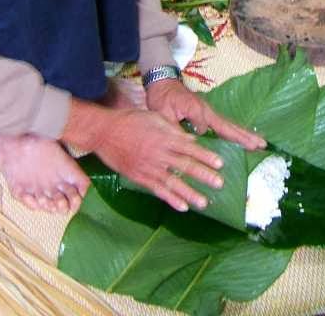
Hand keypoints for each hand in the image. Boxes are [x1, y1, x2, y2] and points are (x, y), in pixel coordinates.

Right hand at [87, 106, 227, 211]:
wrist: (103, 132)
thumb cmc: (130, 121)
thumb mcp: (154, 118)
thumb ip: (173, 129)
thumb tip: (191, 139)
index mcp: (164, 137)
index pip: (190, 148)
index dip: (206, 156)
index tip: (220, 163)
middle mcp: (158, 154)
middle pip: (185, 166)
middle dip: (204, 175)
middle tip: (219, 184)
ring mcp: (148, 168)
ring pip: (173, 182)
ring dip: (189, 193)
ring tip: (204, 202)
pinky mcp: (139, 177)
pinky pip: (157, 190)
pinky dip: (170, 199)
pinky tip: (182, 207)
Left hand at [146, 78, 266, 150]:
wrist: (164, 83)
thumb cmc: (162, 98)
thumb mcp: (162, 111)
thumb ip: (175, 125)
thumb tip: (193, 136)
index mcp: (196, 109)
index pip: (204, 127)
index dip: (201, 136)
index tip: (194, 143)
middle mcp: (207, 110)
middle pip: (228, 125)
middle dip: (244, 136)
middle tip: (261, 145)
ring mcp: (210, 112)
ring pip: (230, 125)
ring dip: (245, 135)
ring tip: (262, 143)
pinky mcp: (210, 114)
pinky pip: (226, 125)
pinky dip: (238, 132)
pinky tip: (246, 140)